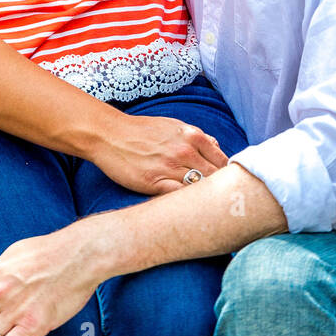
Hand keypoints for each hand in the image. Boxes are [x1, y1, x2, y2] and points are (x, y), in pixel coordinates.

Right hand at [91, 113, 229, 195]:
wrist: (109, 135)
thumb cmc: (141, 130)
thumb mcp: (173, 125)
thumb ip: (196, 137)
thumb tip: (217, 146)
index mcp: (192, 135)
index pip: (222, 161)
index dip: (227, 175)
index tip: (226, 185)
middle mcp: (185, 151)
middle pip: (215, 177)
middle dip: (220, 189)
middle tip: (222, 202)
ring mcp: (170, 168)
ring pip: (199, 189)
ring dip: (205, 199)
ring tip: (208, 209)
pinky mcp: (155, 183)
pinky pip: (179, 197)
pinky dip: (186, 204)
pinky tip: (187, 208)